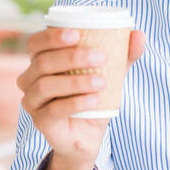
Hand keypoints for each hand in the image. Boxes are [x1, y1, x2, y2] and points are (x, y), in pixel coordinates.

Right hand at [18, 26, 144, 169]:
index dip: (51, 37)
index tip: (77, 34)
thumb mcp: (111, 74)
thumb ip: (124, 55)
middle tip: (101, 57)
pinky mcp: (40, 121)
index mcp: (40, 61)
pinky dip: (76, 103)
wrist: (89, 135)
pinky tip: (96, 99)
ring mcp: (32, 101)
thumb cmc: (94, 98)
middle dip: (72, 57)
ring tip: (102, 82)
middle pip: (42, 62)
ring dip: (76, 81)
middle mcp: (29, 79)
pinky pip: (54, 110)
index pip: (36, 43)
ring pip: (46, 85)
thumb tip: (140, 34)